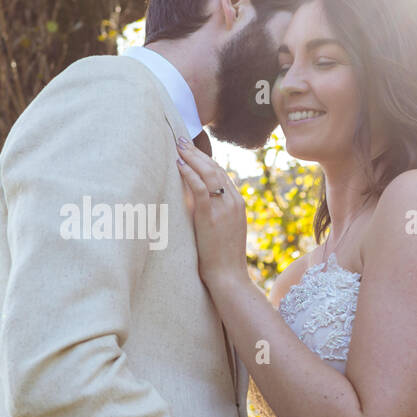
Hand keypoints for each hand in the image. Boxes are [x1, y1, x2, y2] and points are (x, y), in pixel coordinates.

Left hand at [175, 136, 248, 289]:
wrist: (228, 276)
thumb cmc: (222, 259)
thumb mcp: (223, 231)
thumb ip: (215, 214)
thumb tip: (199, 204)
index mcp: (238, 204)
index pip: (221, 174)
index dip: (206, 160)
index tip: (193, 150)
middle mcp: (233, 202)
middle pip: (216, 168)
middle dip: (198, 153)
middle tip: (182, 140)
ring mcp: (224, 208)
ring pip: (208, 173)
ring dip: (192, 157)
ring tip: (178, 146)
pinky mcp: (211, 216)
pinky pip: (200, 188)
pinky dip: (189, 173)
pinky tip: (179, 164)